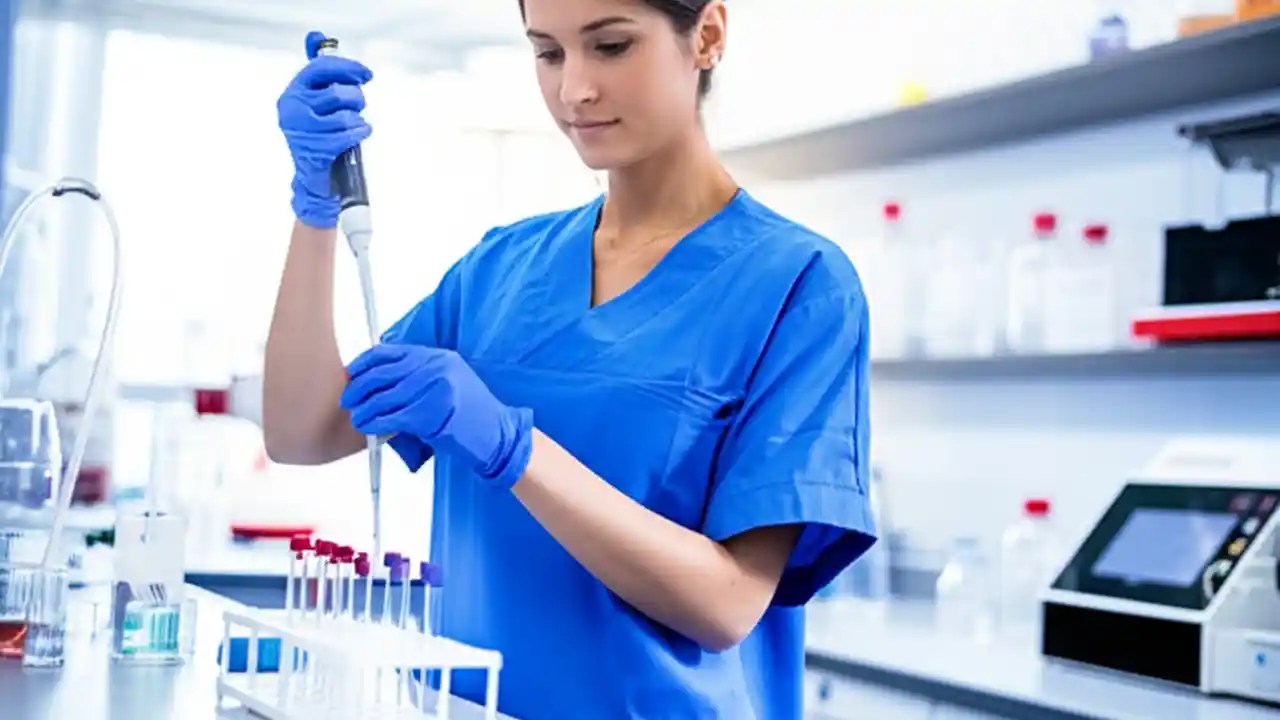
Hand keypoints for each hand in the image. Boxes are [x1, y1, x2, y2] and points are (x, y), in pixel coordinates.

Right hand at [277, 30, 373, 228]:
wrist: (314, 179)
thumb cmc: (319, 135)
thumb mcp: (316, 101)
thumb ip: (319, 71)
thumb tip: (316, 37)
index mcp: (293, 92)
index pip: (321, 67)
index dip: (348, 67)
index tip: (366, 74)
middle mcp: (293, 108)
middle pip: (339, 92)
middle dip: (357, 100)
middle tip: (356, 109)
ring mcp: (303, 130)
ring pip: (347, 114)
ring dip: (359, 120)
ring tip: (356, 126)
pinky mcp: (316, 149)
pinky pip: (349, 134)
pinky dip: (360, 133)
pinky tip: (359, 134)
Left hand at [341, 345, 533, 489]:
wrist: (497, 435)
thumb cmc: (471, 413)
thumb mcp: (448, 381)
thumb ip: (418, 375)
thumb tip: (375, 381)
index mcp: (436, 356)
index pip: (388, 352)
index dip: (363, 363)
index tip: (351, 374)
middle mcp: (434, 367)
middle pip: (381, 374)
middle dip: (358, 388)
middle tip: (347, 399)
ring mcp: (433, 390)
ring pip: (383, 398)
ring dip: (364, 409)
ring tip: (357, 418)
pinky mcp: (430, 415)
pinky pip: (391, 417)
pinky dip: (375, 423)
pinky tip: (369, 427)